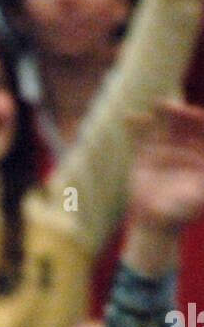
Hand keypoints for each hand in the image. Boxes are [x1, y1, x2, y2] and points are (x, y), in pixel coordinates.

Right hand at [128, 102, 203, 228]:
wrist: (155, 221)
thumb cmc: (180, 212)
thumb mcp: (196, 200)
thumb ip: (200, 191)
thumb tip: (201, 180)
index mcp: (201, 152)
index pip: (202, 128)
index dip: (196, 118)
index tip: (189, 114)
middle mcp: (184, 144)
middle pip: (184, 121)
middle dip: (178, 111)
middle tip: (167, 105)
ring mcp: (165, 146)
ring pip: (165, 122)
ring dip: (162, 111)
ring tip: (155, 105)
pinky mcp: (145, 151)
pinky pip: (141, 134)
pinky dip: (136, 124)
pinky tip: (130, 118)